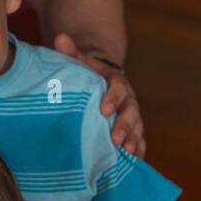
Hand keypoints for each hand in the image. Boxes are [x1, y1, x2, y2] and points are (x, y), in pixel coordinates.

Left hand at [52, 32, 145, 156]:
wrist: (99, 85)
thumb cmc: (87, 76)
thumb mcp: (79, 63)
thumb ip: (70, 52)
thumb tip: (60, 38)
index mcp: (116, 82)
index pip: (118, 87)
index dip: (113, 98)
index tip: (104, 110)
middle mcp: (128, 99)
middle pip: (132, 112)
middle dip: (125, 125)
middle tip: (116, 139)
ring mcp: (132, 116)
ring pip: (138, 128)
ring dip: (134, 140)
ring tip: (127, 153)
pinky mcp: (132, 131)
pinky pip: (140, 141)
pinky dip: (138, 151)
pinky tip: (134, 163)